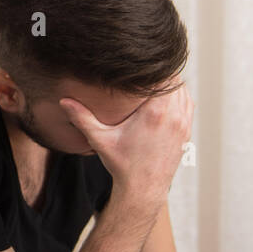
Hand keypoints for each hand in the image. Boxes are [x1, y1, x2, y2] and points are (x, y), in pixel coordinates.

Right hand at [59, 78, 192, 203]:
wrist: (143, 189)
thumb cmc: (122, 164)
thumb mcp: (100, 139)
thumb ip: (82, 118)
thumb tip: (63, 101)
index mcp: (154, 113)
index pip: (163, 76)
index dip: (153, 66)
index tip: (140, 63)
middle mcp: (173, 116)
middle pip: (175, 81)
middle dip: (161, 73)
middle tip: (144, 67)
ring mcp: (183, 124)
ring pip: (184, 91)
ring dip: (172, 84)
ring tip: (155, 79)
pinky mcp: (186, 132)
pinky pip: (189, 104)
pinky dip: (179, 97)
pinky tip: (166, 96)